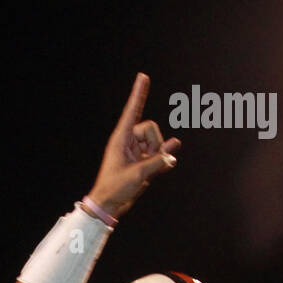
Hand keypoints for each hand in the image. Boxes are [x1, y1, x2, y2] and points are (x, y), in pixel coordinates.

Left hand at [89, 72, 179, 219]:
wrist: (109, 206)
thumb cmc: (115, 188)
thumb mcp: (138, 174)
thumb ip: (158, 161)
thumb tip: (173, 151)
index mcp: (121, 138)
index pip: (133, 110)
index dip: (139, 94)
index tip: (143, 76)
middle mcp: (128, 141)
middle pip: (150, 128)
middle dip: (155, 143)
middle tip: (146, 161)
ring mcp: (135, 151)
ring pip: (156, 142)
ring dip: (158, 155)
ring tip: (146, 171)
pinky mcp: (141, 162)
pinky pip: (158, 154)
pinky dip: (163, 159)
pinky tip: (170, 158)